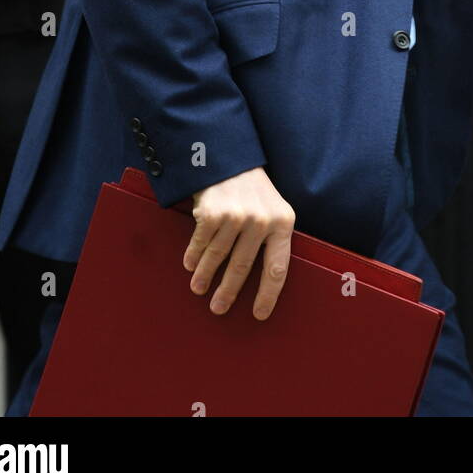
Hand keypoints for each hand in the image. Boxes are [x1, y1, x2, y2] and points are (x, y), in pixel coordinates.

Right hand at [183, 166, 295, 320]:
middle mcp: (261, 220)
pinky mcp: (213, 212)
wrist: (230, 158)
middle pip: (243, 267)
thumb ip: (273, 238)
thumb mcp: (274, 209)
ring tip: (199, 289)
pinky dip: (193, 256)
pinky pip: (201, 243)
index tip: (259, 315)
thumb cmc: (254, 191)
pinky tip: (190, 264)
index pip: (278, 268)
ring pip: (218, 257)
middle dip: (228, 291)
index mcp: (283, 222)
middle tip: (219, 309)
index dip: (268, 295)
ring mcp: (236, 216)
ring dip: (205, 276)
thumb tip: (264, 283)